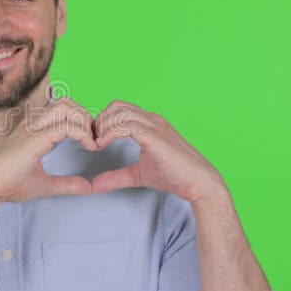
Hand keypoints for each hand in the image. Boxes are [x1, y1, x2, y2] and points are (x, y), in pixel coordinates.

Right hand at [0, 97, 98, 203]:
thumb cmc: (8, 185)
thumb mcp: (44, 184)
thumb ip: (67, 184)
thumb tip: (88, 187)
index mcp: (33, 129)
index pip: (62, 109)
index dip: (80, 121)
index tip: (90, 142)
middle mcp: (33, 123)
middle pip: (66, 101)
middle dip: (85, 117)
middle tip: (93, 139)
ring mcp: (33, 128)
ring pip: (66, 106)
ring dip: (84, 121)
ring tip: (91, 142)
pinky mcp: (35, 139)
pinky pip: (66, 126)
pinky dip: (82, 134)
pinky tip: (88, 147)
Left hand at [91, 100, 226, 202]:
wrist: (198, 183)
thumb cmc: (174, 176)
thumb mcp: (137, 175)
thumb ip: (116, 176)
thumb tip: (94, 184)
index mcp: (149, 124)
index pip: (119, 109)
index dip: (102, 121)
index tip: (94, 140)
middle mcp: (152, 120)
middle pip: (117, 106)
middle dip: (100, 121)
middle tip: (92, 140)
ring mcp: (155, 126)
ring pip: (120, 113)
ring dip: (102, 126)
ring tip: (97, 144)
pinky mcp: (155, 137)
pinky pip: (127, 125)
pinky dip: (110, 133)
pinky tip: (103, 145)